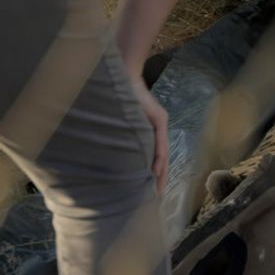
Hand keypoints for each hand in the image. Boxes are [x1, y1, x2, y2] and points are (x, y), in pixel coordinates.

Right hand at [130, 76, 168, 193]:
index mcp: (148, 133)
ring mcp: (160, 124)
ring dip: (160, 172)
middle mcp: (157, 130)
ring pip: (163, 154)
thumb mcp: (121, 124)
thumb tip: (111, 156)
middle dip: (159, 178)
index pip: (154, 157)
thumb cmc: (119, 100)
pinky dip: (157, 157)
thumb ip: (122, 138)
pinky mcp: (159, 119)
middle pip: (162, 159)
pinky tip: (155, 169)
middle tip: (156, 196)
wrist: (124, 79)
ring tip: (157, 188)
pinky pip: (159, 142)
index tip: (149, 191)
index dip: (153, 174)